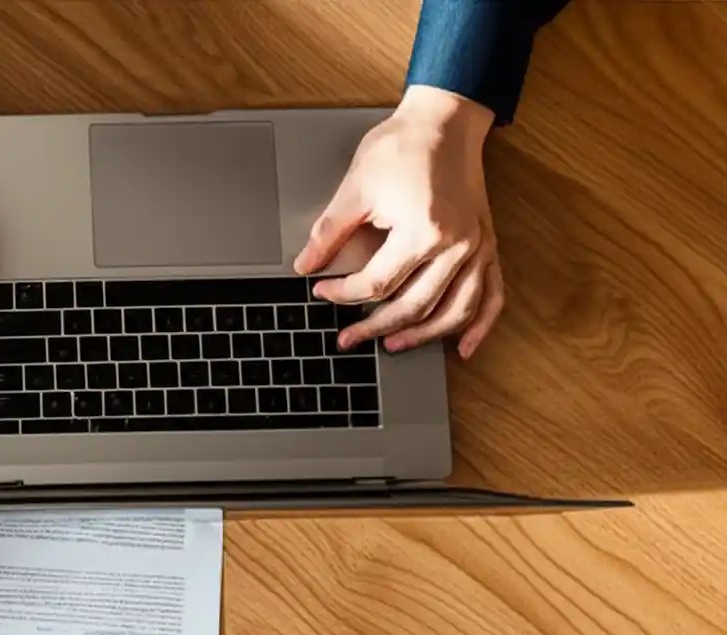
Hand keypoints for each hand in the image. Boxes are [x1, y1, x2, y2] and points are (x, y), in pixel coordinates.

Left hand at [294, 85, 503, 358]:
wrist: (444, 121)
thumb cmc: (403, 147)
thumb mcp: (356, 187)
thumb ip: (329, 232)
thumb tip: (305, 265)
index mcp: (422, 231)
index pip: (377, 283)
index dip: (343, 294)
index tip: (322, 292)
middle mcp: (456, 245)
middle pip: (414, 306)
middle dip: (376, 327)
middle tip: (348, 337)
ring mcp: (477, 247)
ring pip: (453, 310)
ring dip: (423, 336)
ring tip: (392, 346)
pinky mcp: (487, 245)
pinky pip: (491, 295)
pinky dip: (480, 326)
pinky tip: (464, 349)